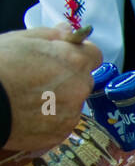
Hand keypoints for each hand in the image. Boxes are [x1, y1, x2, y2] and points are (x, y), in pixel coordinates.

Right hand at [0, 26, 102, 151]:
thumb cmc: (0, 67)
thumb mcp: (21, 40)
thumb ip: (51, 35)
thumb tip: (68, 31)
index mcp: (74, 61)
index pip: (93, 55)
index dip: (79, 53)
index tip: (65, 55)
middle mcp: (79, 88)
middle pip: (83, 80)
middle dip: (67, 77)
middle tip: (39, 77)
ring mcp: (72, 114)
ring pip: (73, 103)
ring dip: (59, 99)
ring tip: (30, 97)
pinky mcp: (61, 134)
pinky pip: (62, 122)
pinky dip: (50, 118)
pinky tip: (29, 112)